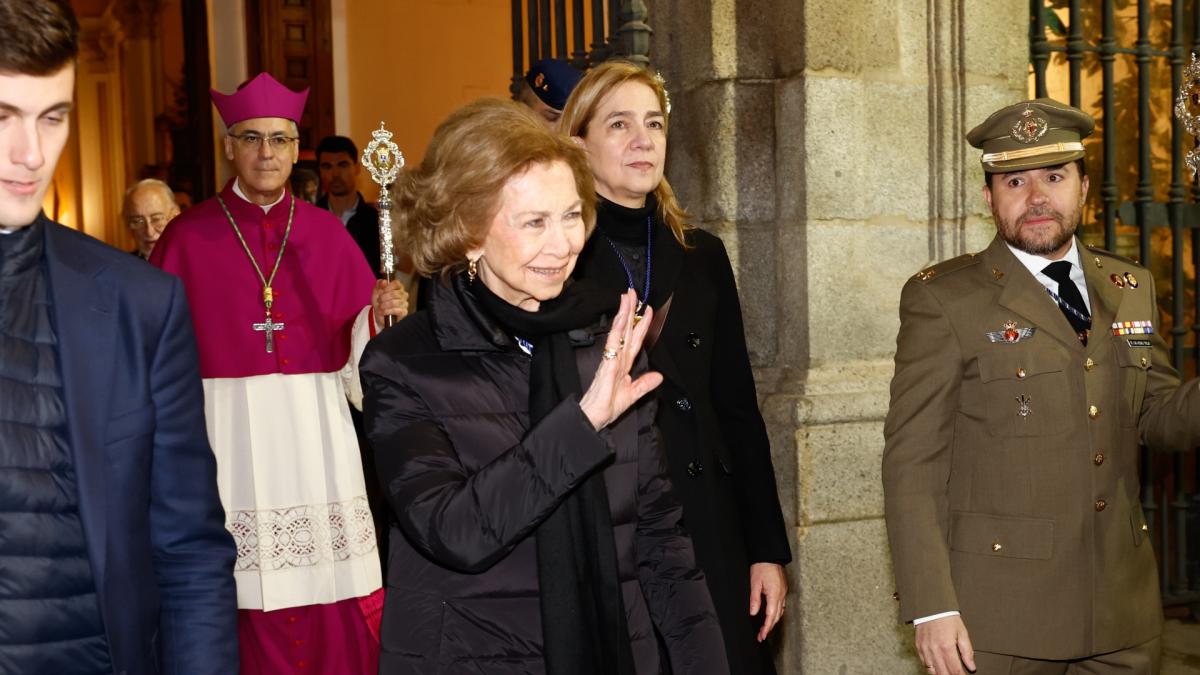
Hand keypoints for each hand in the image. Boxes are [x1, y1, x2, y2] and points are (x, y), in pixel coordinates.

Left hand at [372, 279, 408, 330]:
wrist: (379, 314)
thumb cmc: (379, 302)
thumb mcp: (376, 292)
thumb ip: (379, 285)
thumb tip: (384, 281)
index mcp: (398, 287)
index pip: (396, 283)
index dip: (388, 287)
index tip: (382, 291)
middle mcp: (403, 294)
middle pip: (395, 293)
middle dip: (384, 297)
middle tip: (379, 300)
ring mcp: (404, 303)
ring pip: (395, 302)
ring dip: (384, 305)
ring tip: (380, 307)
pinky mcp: (404, 312)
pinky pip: (397, 310)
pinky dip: (387, 311)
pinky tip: (383, 312)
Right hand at [579, 290, 663, 429]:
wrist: (592, 419)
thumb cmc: (606, 407)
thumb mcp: (632, 395)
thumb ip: (644, 384)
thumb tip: (658, 376)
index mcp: (623, 364)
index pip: (634, 340)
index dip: (641, 325)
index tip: (647, 310)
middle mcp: (617, 359)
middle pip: (626, 331)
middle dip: (630, 311)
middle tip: (633, 292)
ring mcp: (611, 361)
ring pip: (619, 333)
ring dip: (623, 315)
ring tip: (626, 298)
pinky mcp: (606, 366)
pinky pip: (613, 346)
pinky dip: (617, 333)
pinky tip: (621, 321)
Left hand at [749, 562, 786, 641]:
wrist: (770, 555)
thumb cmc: (762, 566)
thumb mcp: (754, 583)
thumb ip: (754, 599)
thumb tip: (753, 613)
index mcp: (774, 594)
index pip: (771, 616)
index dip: (766, 627)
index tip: (761, 635)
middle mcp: (781, 594)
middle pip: (777, 616)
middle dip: (769, 627)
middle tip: (761, 635)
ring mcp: (783, 592)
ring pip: (780, 611)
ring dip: (773, 621)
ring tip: (765, 628)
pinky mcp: (783, 589)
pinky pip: (781, 604)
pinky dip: (776, 612)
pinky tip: (772, 615)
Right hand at [915, 615, 974, 674]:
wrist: (931, 606)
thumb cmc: (947, 617)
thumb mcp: (962, 632)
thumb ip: (967, 651)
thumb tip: (971, 666)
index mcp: (946, 647)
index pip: (955, 670)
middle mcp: (934, 650)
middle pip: (943, 673)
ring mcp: (925, 650)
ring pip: (932, 672)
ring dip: (941, 674)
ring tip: (947, 674)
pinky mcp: (918, 647)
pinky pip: (924, 664)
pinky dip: (931, 669)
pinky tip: (937, 669)